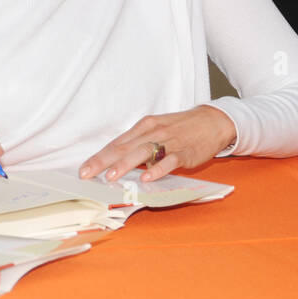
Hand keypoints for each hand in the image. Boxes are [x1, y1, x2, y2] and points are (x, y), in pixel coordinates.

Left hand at [78, 106, 236, 183]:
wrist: (213, 121)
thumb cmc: (182, 127)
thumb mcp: (157, 129)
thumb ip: (139, 144)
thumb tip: (117, 161)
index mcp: (145, 126)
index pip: (117, 143)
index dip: (99, 156)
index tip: (84, 169)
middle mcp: (154, 132)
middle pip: (125, 147)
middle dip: (104, 161)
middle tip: (87, 173)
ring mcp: (170, 141)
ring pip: (143, 152)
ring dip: (126, 164)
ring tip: (111, 176)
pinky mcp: (185, 152)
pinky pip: (169, 160)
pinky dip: (157, 169)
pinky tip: (147, 177)